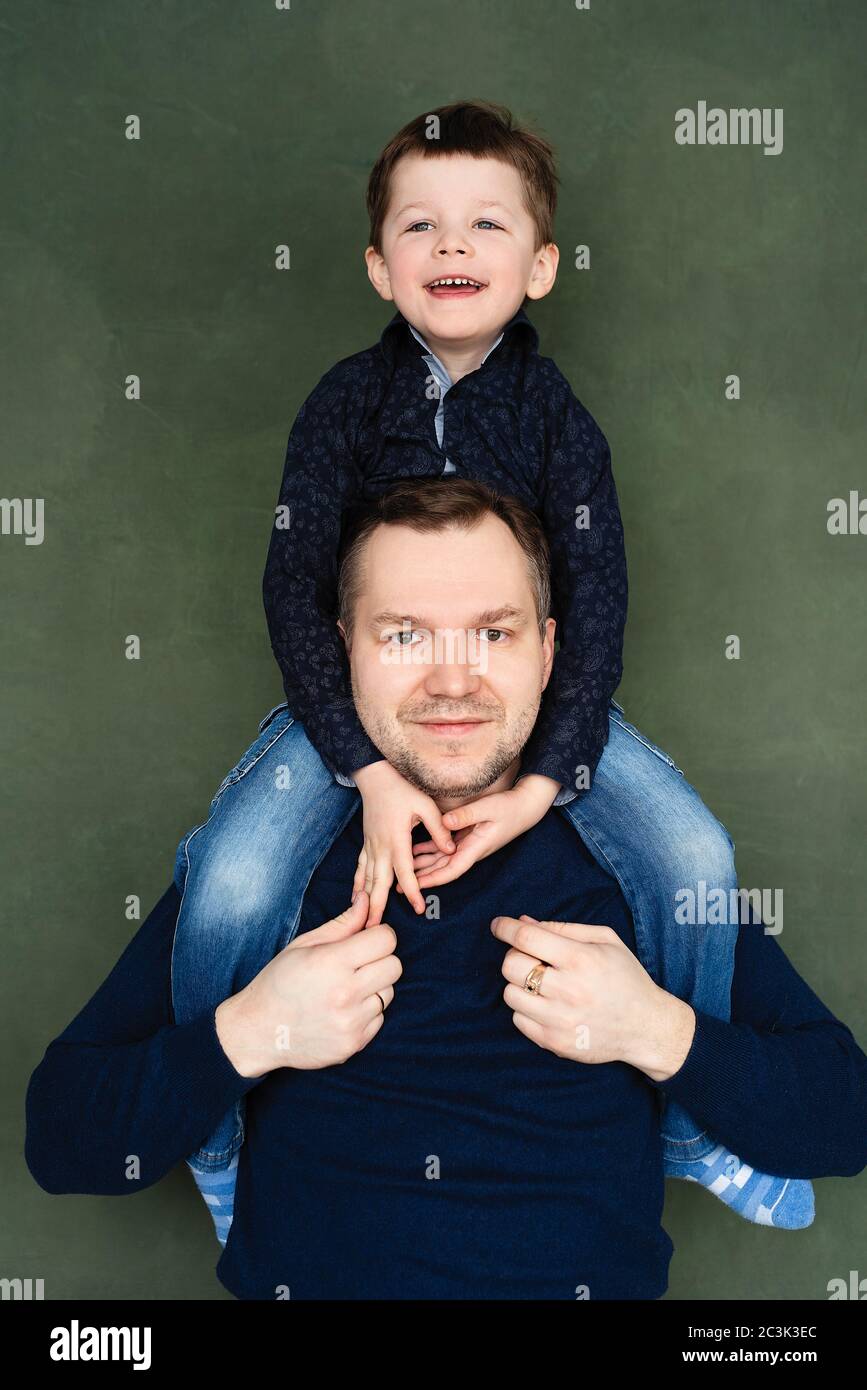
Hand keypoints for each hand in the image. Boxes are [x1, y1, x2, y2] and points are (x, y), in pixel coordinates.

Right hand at [214, 891, 402, 1077]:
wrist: (258, 1031)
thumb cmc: (278, 982)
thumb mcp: (304, 945)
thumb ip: (342, 924)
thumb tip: (366, 901)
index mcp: (332, 962)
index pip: (386, 940)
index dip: (378, 935)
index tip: (366, 940)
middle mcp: (345, 993)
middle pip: (394, 966)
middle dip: (380, 960)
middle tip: (357, 964)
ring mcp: (351, 1022)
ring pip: (389, 993)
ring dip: (373, 988)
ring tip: (344, 990)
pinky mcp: (354, 1044)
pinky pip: (379, 1018)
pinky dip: (366, 1013)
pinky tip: (341, 1011)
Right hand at [351, 760, 455, 924]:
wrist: (375, 777)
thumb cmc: (402, 789)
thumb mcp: (426, 805)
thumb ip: (438, 829)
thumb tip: (451, 849)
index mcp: (397, 840)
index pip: (405, 872)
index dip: (412, 891)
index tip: (417, 908)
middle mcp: (380, 847)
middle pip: (379, 882)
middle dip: (377, 906)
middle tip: (374, 928)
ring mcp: (370, 846)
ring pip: (366, 878)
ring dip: (365, 900)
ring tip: (362, 920)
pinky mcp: (366, 842)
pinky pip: (360, 868)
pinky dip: (357, 884)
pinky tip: (355, 897)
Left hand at [397, 774, 559, 895]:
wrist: (525, 806)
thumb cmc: (509, 807)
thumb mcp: (489, 808)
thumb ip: (467, 815)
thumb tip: (445, 821)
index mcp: (476, 848)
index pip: (452, 869)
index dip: (434, 878)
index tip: (416, 884)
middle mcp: (471, 850)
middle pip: (443, 869)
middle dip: (422, 877)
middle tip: (399, 886)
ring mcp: (469, 845)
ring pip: (442, 860)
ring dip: (423, 865)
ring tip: (401, 870)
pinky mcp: (467, 837)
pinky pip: (445, 848)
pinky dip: (429, 850)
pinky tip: (414, 851)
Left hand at [490, 913, 695, 1078]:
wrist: (646, 1027)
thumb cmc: (626, 977)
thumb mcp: (605, 940)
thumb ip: (563, 928)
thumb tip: (523, 921)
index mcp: (581, 959)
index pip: (526, 938)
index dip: (505, 927)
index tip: (498, 925)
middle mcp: (568, 990)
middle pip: (511, 966)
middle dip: (513, 956)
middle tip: (528, 957)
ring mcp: (560, 1020)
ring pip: (510, 995)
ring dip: (519, 984)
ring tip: (540, 983)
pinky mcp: (555, 1043)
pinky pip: (518, 1020)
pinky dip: (526, 1009)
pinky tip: (545, 1005)